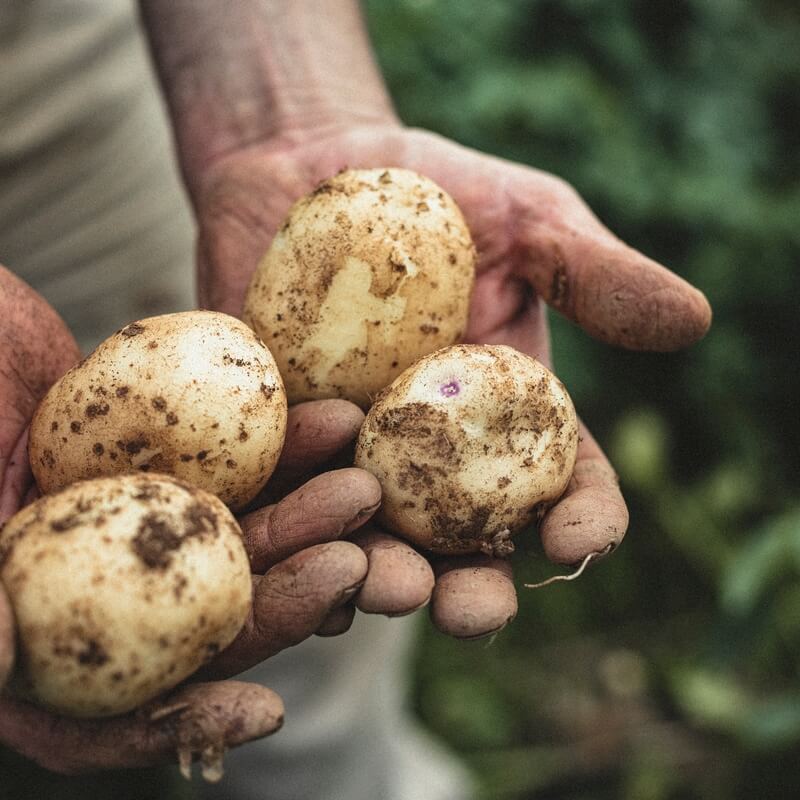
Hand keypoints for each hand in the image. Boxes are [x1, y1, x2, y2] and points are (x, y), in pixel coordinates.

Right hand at [0, 267, 384, 773]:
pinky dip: (287, 446)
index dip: (181, 721)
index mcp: (39, 620)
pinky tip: (332, 421)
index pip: (106, 712)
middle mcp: (101, 580)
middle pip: (201, 618)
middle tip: (351, 563)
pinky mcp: (174, 458)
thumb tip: (2, 670)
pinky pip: (240, 460)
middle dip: (283, 597)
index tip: (266, 711)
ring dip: (304, 515)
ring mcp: (143, 517)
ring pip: (238, 535)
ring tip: (360, 485)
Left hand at [192, 124, 710, 636]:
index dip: (581, 519)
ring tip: (382, 588)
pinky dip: (288, 531)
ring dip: (380, 576)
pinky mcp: (279, 436)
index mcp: (508, 414)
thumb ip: (594, 274)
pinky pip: (282, 498)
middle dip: (473, 588)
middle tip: (472, 611)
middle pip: (464, 542)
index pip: (560, 484)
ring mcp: (353, 449)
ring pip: (372, 539)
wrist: (309, 162)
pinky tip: (292, 556)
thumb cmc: (434, 191)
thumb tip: (692, 319)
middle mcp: (435, 450)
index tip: (581, 539)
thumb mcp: (526, 222)